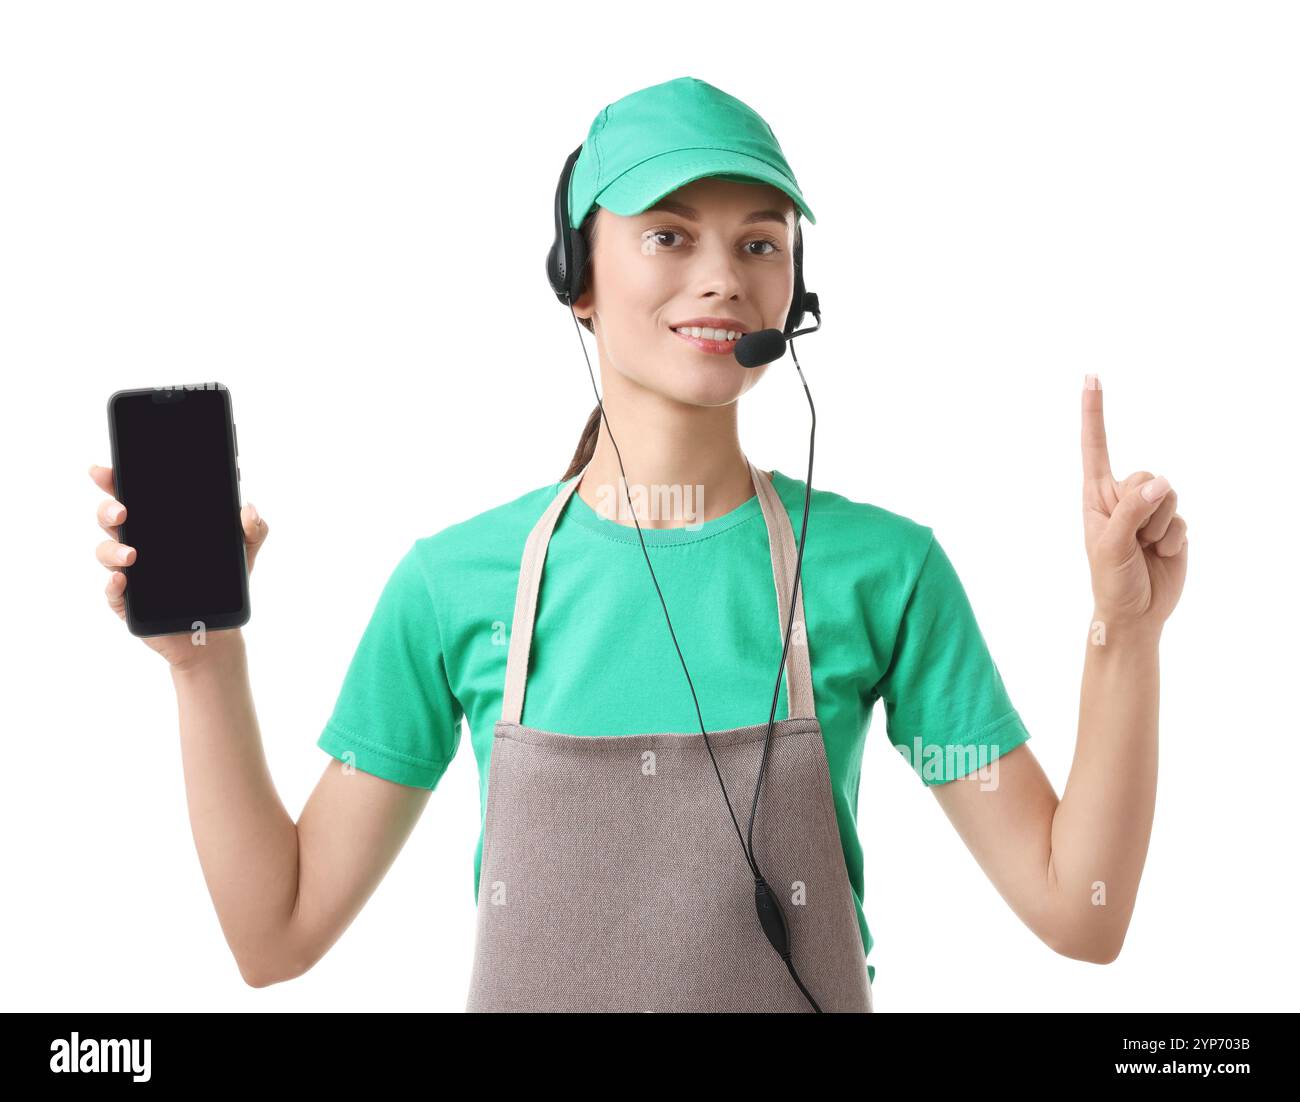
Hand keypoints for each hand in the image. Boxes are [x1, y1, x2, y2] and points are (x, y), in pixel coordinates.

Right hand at [89, 463, 269, 668]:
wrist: (218, 629)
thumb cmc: (222, 584)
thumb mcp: (244, 552)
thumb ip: (253, 529)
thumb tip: (248, 509)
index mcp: (159, 525)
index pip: (132, 496)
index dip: (114, 481)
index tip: (103, 470)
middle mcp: (139, 545)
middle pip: (111, 520)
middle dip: (109, 510)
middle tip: (122, 511)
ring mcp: (130, 573)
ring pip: (106, 553)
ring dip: (113, 550)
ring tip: (132, 556)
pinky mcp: (128, 604)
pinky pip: (113, 593)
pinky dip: (114, 586)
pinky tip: (123, 580)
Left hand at [1080, 375, 1187, 638]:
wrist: (1135, 614)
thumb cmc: (1110, 581)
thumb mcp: (1110, 547)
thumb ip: (1132, 512)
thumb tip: (1159, 482)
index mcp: (1096, 497)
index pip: (1094, 447)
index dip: (1093, 412)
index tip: (1091, 376)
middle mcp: (1121, 498)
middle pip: (1146, 475)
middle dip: (1145, 508)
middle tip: (1134, 540)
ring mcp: (1148, 511)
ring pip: (1168, 495)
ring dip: (1160, 526)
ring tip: (1146, 549)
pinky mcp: (1171, 525)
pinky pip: (1182, 519)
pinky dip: (1174, 540)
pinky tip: (1161, 556)